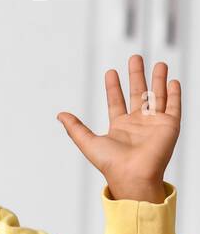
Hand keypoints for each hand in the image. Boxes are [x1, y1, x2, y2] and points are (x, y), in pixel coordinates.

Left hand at [58, 55, 180, 203]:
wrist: (132, 175)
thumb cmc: (110, 163)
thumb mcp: (87, 142)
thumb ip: (75, 128)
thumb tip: (60, 115)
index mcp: (120, 126)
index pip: (116, 101)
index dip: (113, 87)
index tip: (110, 72)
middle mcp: (138, 123)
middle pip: (138, 93)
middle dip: (136, 75)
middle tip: (135, 57)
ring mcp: (154, 124)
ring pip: (157, 96)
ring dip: (158, 79)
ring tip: (159, 63)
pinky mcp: (169, 126)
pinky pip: (173, 106)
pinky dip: (174, 94)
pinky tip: (172, 81)